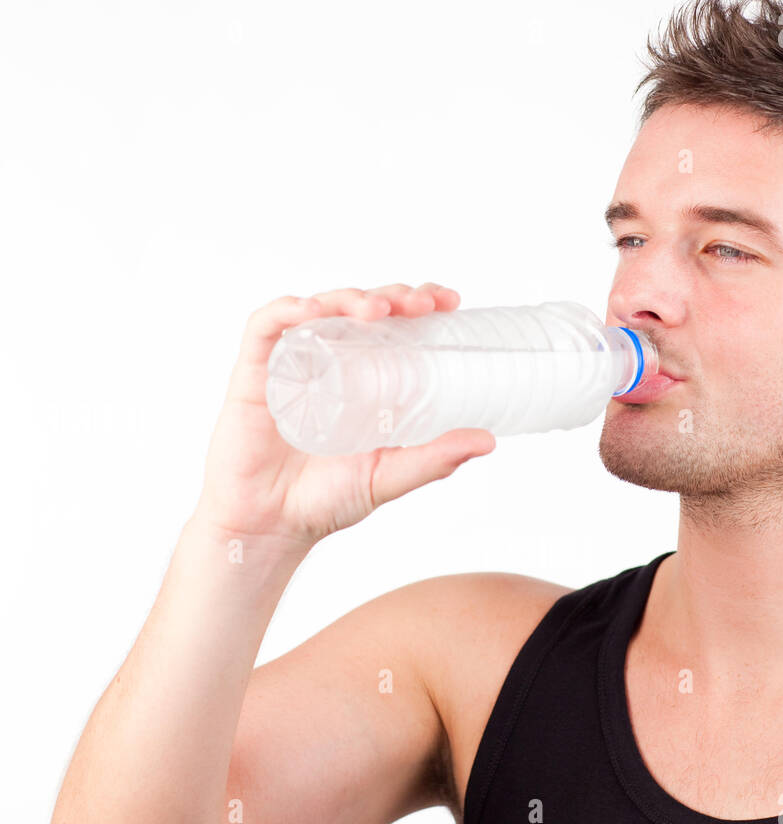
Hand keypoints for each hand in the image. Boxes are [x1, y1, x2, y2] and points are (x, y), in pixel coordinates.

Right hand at [192, 283, 494, 548]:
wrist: (271, 527)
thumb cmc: (325, 501)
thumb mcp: (389, 476)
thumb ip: (434, 460)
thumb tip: (488, 441)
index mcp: (363, 378)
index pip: (392, 324)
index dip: (418, 303)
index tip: (449, 301)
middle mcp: (328, 362)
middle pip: (359, 308)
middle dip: (393, 296)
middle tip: (421, 304)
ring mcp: (290, 364)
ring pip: (319, 308)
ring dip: (349, 298)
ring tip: (378, 309)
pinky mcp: (253, 374)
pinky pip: (265, 329)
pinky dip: (286, 311)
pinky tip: (310, 310)